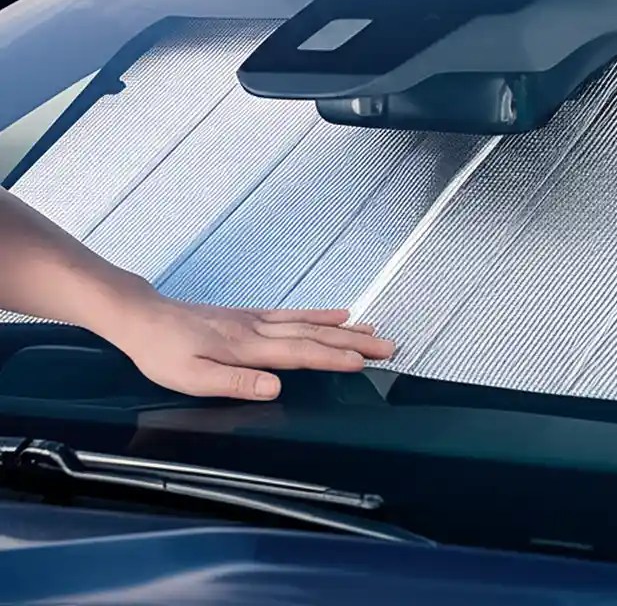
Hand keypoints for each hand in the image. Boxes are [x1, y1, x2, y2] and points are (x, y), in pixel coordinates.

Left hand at [98, 296, 395, 400]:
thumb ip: (236, 383)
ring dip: (345, 330)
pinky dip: (320, 315)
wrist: (142, 318)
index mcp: (248, 348)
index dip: (334, 358)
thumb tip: (275, 387)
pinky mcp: (250, 317)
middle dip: (355, 342)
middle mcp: (258, 330)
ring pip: (310, 324)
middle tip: (389, 347)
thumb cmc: (162, 352)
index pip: (301, 354)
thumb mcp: (191, 378)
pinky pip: (294, 314)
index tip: (365, 361)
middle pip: (315, 336)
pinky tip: (336, 314)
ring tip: (375, 331)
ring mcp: (256, 321)